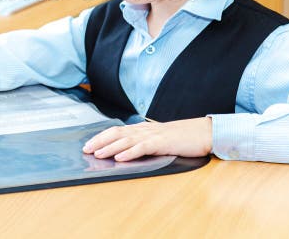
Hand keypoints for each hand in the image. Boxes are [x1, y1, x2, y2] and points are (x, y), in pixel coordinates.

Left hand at [82, 117, 212, 161]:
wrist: (202, 133)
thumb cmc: (180, 138)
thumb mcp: (157, 139)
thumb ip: (142, 143)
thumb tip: (124, 151)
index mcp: (142, 129)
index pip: (116, 131)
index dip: (101, 137)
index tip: (88, 145)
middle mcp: (144, 130)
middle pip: (117, 133)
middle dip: (100, 141)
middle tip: (86, 150)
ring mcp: (153, 135)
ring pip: (127, 140)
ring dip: (111, 147)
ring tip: (99, 154)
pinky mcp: (163, 142)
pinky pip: (143, 147)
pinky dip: (130, 152)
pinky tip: (121, 158)